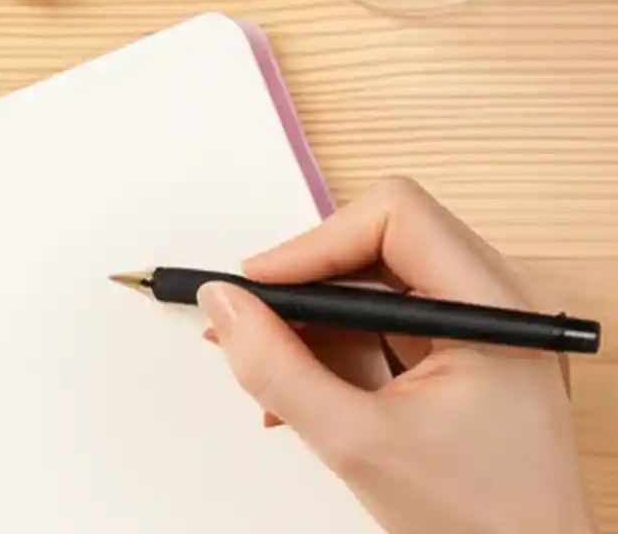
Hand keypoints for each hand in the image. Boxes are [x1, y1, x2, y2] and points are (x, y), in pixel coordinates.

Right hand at [198, 178, 595, 533]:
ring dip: (313, 329)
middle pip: (377, 247)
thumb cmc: (483, 520)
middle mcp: (497, 301)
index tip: (258, 287)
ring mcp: (482, 327)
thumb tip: (225, 306)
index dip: (315, 243)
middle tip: (247, 325)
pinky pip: (385, 325)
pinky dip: (336, 352)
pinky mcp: (464, 352)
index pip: (394, 218)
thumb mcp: (358, 442)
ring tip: (271, 380)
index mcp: (495, 307)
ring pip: (373, 287)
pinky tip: (301, 395)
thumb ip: (279, 370)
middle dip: (305, 290)